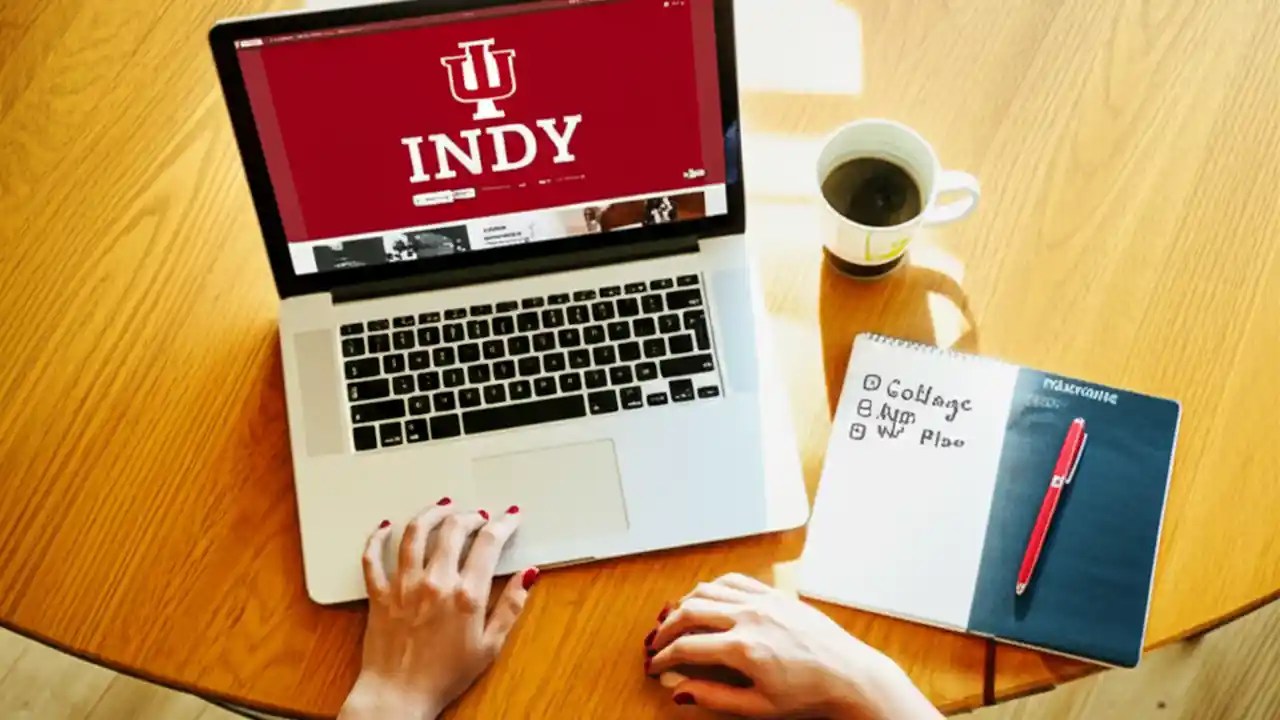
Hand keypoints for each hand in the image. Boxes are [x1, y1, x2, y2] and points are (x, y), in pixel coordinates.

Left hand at [338, 499, 538, 719]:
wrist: (399, 698)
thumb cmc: (445, 677)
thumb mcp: (490, 646)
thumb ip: (511, 607)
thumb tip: (528, 575)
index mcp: (466, 595)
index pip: (489, 543)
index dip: (504, 524)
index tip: (510, 517)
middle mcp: (435, 583)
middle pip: (453, 528)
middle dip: (470, 515)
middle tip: (478, 515)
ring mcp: (404, 586)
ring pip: (415, 533)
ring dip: (431, 514)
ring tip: (442, 507)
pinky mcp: (380, 594)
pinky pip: (373, 557)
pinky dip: (377, 538)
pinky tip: (386, 527)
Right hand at [645, 574, 940, 719]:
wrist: (849, 675)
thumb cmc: (809, 694)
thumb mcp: (758, 707)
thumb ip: (714, 698)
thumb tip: (680, 690)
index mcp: (744, 648)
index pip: (687, 647)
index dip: (664, 657)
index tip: (656, 664)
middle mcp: (751, 617)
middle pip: (690, 610)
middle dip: (666, 626)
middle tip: (657, 641)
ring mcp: (764, 601)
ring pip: (709, 589)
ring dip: (685, 602)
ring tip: (674, 618)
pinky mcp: (776, 594)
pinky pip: (734, 580)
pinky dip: (713, 587)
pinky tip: (706, 598)